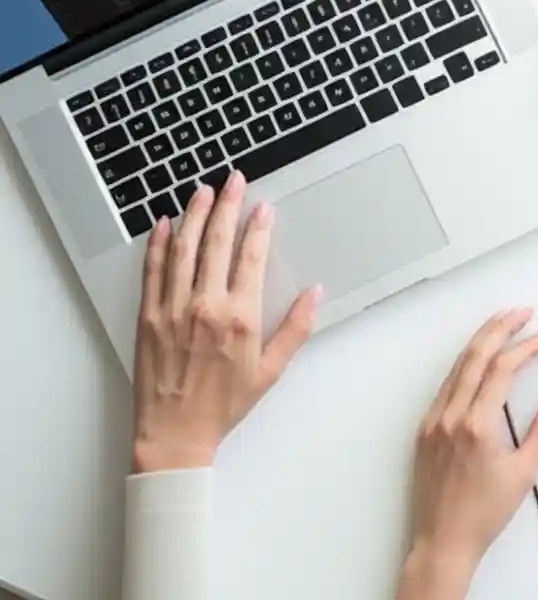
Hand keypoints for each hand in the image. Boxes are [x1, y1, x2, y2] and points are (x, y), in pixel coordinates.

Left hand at [132, 171, 322, 473]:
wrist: (175, 432)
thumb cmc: (224, 405)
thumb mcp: (271, 370)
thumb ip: (295, 328)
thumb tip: (314, 294)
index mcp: (240, 318)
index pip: (250, 258)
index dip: (258, 228)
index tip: (263, 208)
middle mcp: (205, 307)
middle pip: (216, 243)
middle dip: (226, 206)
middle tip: (233, 181)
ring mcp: (172, 309)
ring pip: (184, 249)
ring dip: (194, 215)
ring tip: (202, 191)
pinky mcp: (148, 316)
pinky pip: (153, 270)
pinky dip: (158, 244)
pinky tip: (165, 224)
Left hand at [397, 308, 537, 599]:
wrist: (442, 541)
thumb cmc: (482, 513)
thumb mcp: (524, 473)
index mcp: (476, 424)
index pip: (503, 369)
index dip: (526, 347)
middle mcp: (450, 416)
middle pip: (475, 356)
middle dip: (500, 327)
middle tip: (521, 311)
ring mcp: (433, 421)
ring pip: (456, 367)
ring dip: (480, 342)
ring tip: (500, 325)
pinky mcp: (424, 430)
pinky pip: (444, 386)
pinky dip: (463, 366)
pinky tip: (475, 362)